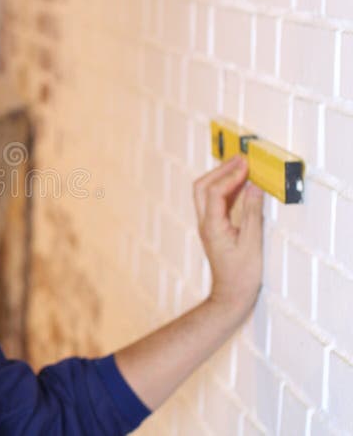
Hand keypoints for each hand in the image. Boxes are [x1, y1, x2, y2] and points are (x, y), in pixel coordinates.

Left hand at [193, 155, 263, 313]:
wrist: (231, 295)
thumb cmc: (242, 274)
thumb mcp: (252, 242)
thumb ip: (252, 213)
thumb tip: (254, 187)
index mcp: (212, 226)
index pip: (214, 192)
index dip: (230, 175)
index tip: (246, 164)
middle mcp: (205, 223)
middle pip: (202, 187)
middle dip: (220, 170)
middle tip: (240, 159)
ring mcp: (207, 226)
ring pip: (205, 194)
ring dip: (221, 177)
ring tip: (241, 167)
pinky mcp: (214, 229)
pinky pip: (215, 202)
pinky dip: (226, 189)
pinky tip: (240, 186)